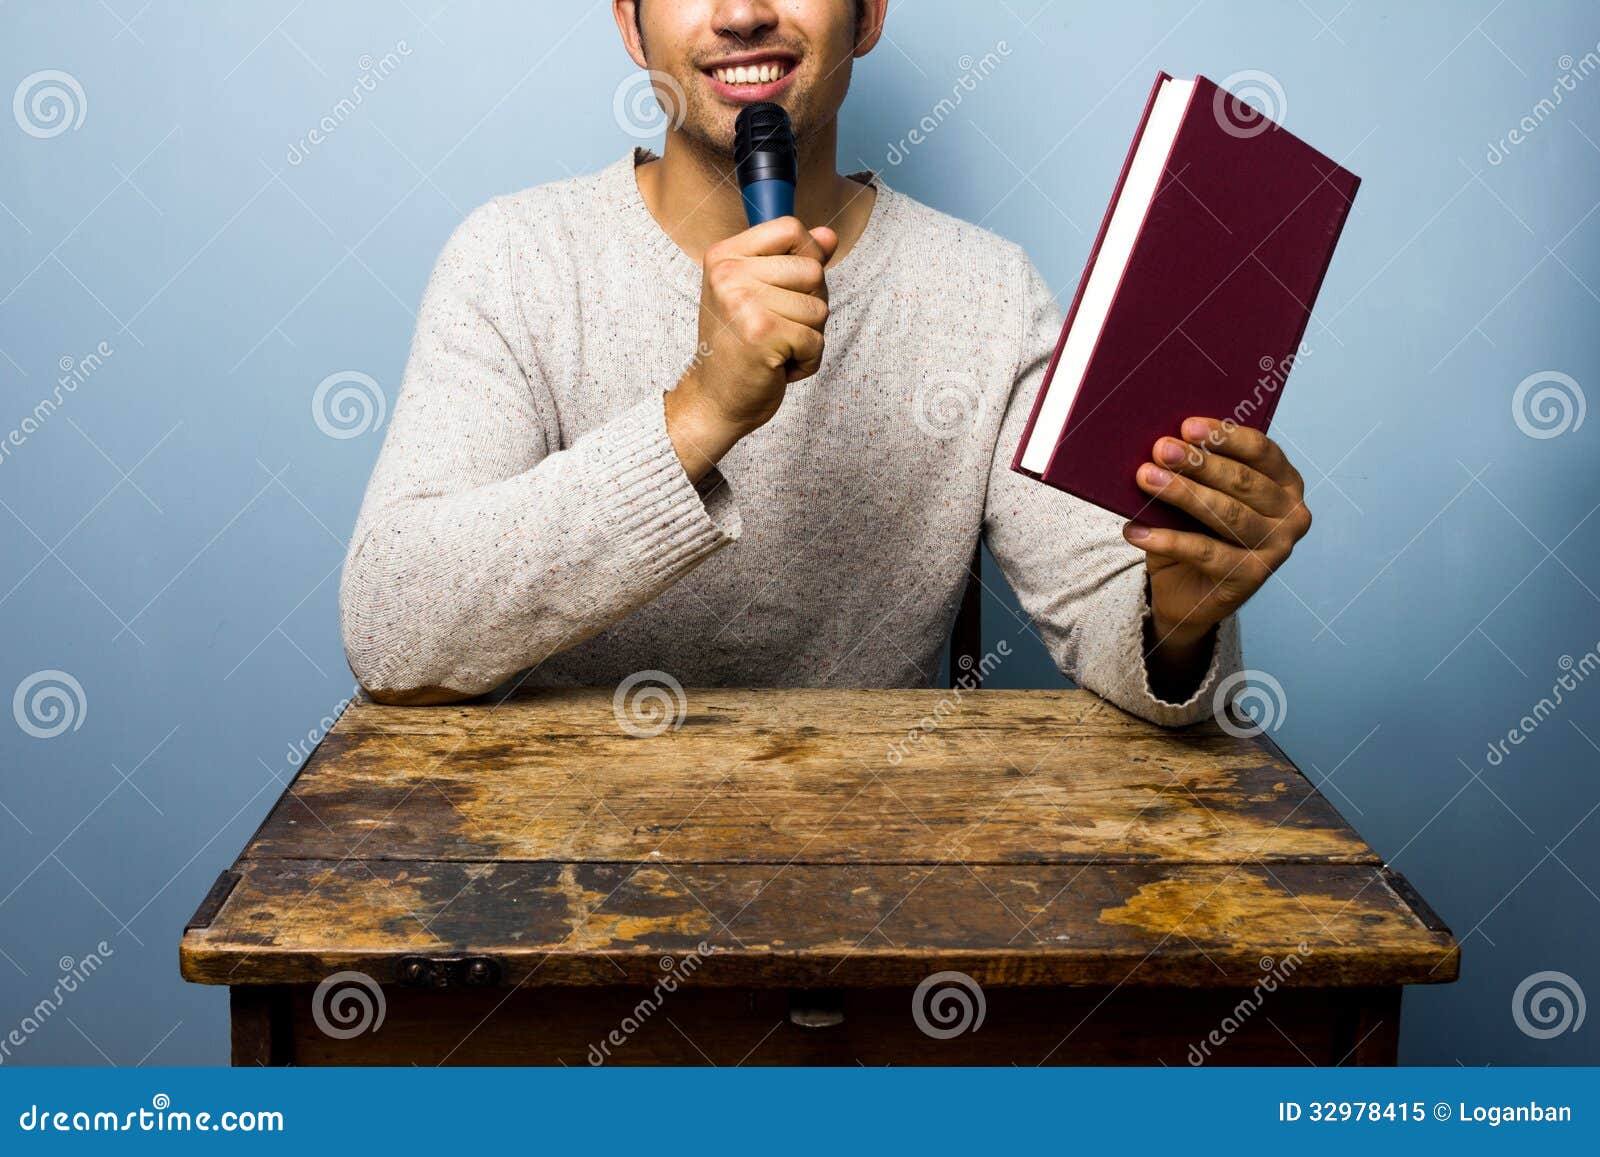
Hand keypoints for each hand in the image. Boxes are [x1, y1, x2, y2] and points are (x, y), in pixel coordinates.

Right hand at [665, 216, 837, 480]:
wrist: (715, 399)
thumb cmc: (738, 346)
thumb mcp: (760, 293)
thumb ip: (795, 260)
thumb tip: (830, 236)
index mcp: (724, 256)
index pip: (791, 228)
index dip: (807, 254)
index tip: (791, 284)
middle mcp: (728, 274)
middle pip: (813, 269)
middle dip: (810, 304)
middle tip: (777, 326)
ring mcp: (743, 302)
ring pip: (819, 308)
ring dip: (808, 336)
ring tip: (776, 347)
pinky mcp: (762, 333)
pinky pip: (817, 339)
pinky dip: (807, 360)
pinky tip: (779, 366)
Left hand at [1123, 417, 1312, 647]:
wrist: (1189, 592)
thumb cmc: (1195, 530)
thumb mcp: (1199, 494)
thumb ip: (1197, 470)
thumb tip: (1164, 441)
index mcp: (1285, 482)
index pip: (1261, 451)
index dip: (1225, 436)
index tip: (1187, 426)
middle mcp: (1291, 514)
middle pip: (1242, 481)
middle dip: (1198, 462)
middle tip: (1160, 449)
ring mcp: (1276, 548)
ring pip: (1225, 514)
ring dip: (1182, 493)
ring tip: (1145, 478)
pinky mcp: (1251, 578)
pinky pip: (1205, 552)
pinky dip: (1166, 540)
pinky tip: (1136, 530)